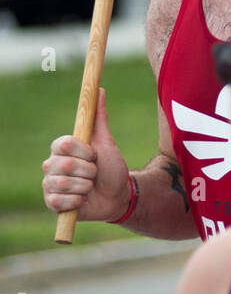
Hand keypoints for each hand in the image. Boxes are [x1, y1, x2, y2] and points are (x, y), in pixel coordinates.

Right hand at [42, 88, 130, 220]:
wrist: (118, 196)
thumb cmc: (112, 168)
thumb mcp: (107, 143)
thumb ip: (99, 118)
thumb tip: (99, 90)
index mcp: (62, 148)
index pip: (64, 144)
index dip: (83, 152)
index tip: (94, 155)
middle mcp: (51, 165)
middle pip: (64, 165)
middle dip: (88, 171)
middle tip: (94, 174)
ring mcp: (49, 184)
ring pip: (63, 184)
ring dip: (85, 186)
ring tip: (90, 187)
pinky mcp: (51, 203)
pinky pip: (60, 201)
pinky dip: (78, 201)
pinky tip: (82, 200)